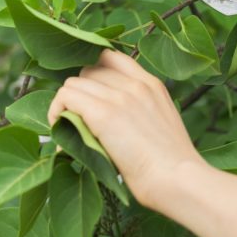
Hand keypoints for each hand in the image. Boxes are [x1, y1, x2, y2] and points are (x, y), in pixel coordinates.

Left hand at [47, 49, 204, 208]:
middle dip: (81, 92)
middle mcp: (135, 84)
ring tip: (68, 127)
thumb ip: (139, 113)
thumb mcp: (161, 125)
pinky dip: (57, 111)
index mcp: (151, 84)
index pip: (112, 58)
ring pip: (74, 83)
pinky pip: (66, 96)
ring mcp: (120, 96)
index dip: (95, 73)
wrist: (178, 178)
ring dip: (67, 103)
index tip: (90, 94)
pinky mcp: (104, 113)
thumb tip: (107, 123)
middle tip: (78, 118)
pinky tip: (62, 130)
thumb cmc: (172, 166)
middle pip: (90, 70)